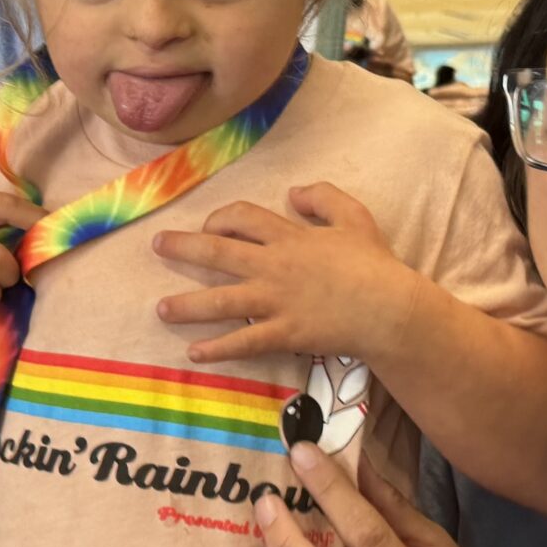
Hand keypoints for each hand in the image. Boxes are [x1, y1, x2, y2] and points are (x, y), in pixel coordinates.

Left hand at [152, 183, 432, 366]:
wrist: (389, 309)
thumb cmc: (374, 264)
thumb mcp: (354, 217)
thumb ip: (324, 197)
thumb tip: (293, 192)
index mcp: (288, 236)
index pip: (241, 217)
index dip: (220, 217)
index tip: (209, 225)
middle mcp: (273, 266)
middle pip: (217, 253)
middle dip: (183, 248)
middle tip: (157, 246)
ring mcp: (275, 302)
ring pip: (220, 302)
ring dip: (187, 306)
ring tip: (161, 310)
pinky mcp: (283, 334)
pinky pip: (243, 342)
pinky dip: (217, 349)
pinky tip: (193, 354)